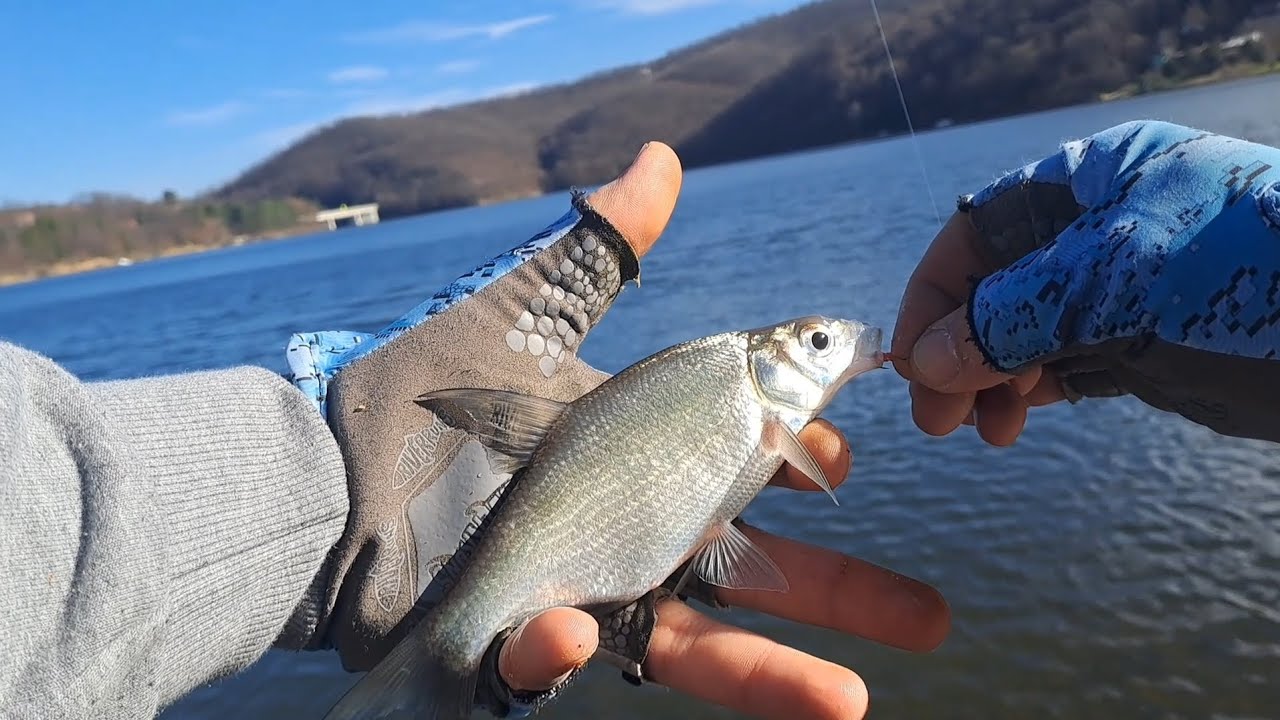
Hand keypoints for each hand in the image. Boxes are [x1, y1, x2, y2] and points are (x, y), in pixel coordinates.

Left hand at [283, 142, 948, 719]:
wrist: (323, 477)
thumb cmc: (423, 390)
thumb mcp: (525, 313)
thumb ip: (600, 250)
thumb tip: (662, 158)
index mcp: (641, 455)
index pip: (747, 468)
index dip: (803, 466)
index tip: (843, 466)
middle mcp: (629, 529)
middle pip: (752, 569)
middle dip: (840, 593)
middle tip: (928, 618)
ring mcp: (586, 590)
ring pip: (695, 640)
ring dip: (771, 673)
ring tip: (852, 699)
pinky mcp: (528, 635)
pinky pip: (562, 656)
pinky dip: (567, 651)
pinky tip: (580, 630)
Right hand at [891, 120, 1279, 445]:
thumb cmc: (1256, 281)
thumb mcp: (1121, 284)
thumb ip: (1014, 316)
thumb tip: (925, 359)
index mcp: (1093, 180)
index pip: (977, 230)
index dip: (933, 296)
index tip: (910, 365)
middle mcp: (1100, 228)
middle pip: (994, 285)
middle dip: (959, 348)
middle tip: (938, 421)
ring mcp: (1126, 288)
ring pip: (1026, 331)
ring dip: (992, 379)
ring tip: (986, 431)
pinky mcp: (1150, 343)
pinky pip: (1068, 362)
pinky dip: (1034, 389)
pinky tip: (1018, 418)